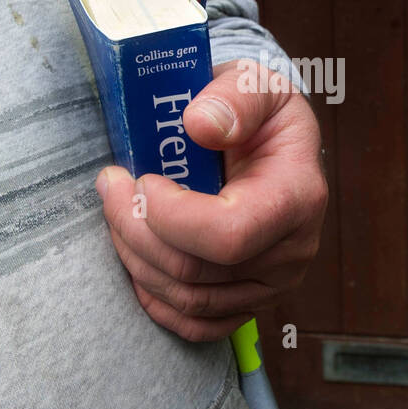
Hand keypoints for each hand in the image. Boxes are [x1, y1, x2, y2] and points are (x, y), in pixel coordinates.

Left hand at [95, 59, 328, 340]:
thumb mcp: (255, 83)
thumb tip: (199, 125)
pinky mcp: (253, 302)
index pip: (227, 233)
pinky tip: (138, 261)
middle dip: (135, 230)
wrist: (272, 142)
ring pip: (188, 300)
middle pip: (196, 272)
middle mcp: (293, 251)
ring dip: (136, 259)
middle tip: (109, 186)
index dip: (169, 215)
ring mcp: (274, 284)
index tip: (139, 178)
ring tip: (116, 214)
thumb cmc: (259, 112)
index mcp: (298, 195)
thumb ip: (233, 97)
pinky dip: (157, 300)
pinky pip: (198, 326)